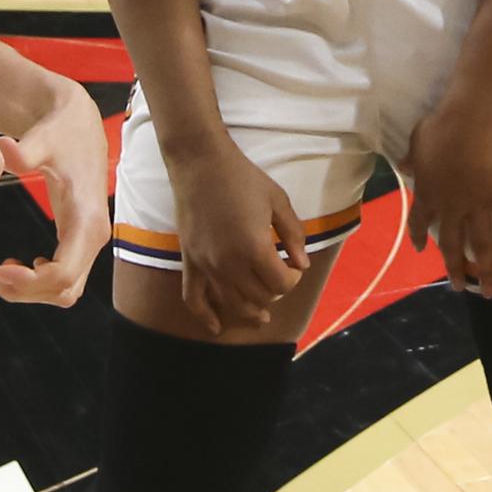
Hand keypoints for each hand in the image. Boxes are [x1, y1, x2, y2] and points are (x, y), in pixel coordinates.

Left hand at [0, 82, 110, 306]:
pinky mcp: (80, 240)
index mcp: (87, 218)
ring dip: (30, 291)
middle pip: (64, 289)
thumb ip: (26, 149)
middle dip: (25, 291)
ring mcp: (89, 241)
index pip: (63, 273)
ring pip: (65, 290)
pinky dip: (38, 283)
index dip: (29, 283)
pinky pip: (64, 278)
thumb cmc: (62, 131)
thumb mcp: (44, 138)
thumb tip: (6, 150)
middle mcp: (93, 236)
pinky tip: (14, 267)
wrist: (80, 123)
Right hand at [169, 139, 306, 336]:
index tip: (293, 265)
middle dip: (275, 292)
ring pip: (232, 304)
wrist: (200, 162)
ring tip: (262, 315)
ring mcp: (206, 264)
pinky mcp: (189, 261)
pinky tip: (216, 329)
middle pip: (259, 297)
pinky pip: (194, 298)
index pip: (281, 284)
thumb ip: (293, 235)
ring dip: (250, 311)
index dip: (293, 279)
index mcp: (254, 248)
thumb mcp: (278, 201)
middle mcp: (229, 263)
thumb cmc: (243, 178)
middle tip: (279, 275)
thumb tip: (302, 265)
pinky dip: (205, 317)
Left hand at [399, 96, 491, 298]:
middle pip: (452, 244)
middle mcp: (453, 206)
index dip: (419, 236)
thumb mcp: (416, 142)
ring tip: (489, 292)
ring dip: (486, 271)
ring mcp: (479, 203)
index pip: (420, 222)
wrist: (470, 120)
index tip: (420, 249)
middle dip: (454, 268)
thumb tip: (404, 165)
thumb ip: (412, 158)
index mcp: (429, 194)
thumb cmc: (440, 126)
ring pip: (483, 244)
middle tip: (458, 287)